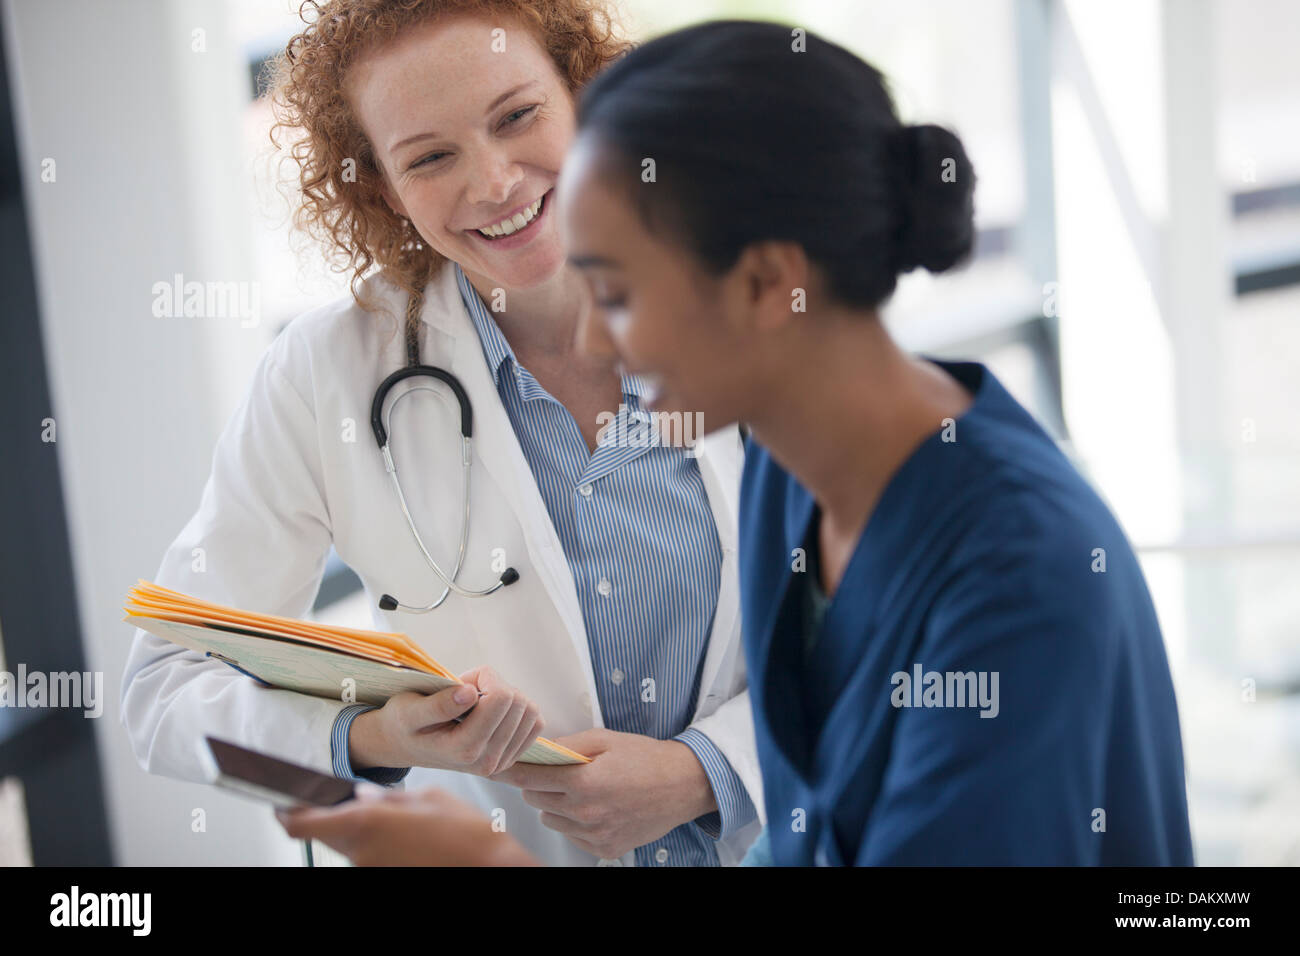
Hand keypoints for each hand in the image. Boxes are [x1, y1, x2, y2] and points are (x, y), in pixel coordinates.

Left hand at [276, 785, 540, 866]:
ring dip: (360, 831)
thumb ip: (390, 796)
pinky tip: (407, 837)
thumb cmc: (466, 834)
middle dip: (331, 816)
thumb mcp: (429, 798)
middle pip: (325, 834)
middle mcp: (361, 851)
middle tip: (350, 800)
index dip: (286, 810)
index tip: (283, 799)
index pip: (300, 823)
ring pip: (350, 846)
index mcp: (365, 822)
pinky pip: (370, 858)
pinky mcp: (385, 877)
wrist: (492, 869)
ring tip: (395, 819)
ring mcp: (371, 869)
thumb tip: (366, 794)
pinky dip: (379, 845)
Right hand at [348, 666, 543, 775]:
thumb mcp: (408, 710)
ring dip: (506, 696)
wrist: (404, 746)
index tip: (461, 682)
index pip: (501, 698)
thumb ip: (438, 704)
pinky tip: (491, 712)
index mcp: (464, 749)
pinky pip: (534, 723)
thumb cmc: (403, 723)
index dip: (483, 677)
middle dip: (494, 685)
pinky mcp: (512, 757)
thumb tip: (470, 693)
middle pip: (519, 702)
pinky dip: (516, 709)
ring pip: (530, 710)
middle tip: (466, 692)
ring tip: (477, 703)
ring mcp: (502, 762)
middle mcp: (488, 761)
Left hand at [490, 729, 715, 859]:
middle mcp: (585, 813)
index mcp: (583, 782)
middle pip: (535, 800)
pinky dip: (575, 822)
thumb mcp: (605, 739)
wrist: (683, 785)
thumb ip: (568, 745)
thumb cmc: (646, 758)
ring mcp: (594, 835)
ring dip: (555, 805)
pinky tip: (596, 807)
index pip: (528, 780)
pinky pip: (572, 835)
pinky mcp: (604, 848)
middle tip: (557, 772)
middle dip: (538, 784)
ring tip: (582, 790)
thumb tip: (538, 750)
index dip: (512, 771)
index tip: (501, 766)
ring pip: (550, 820)